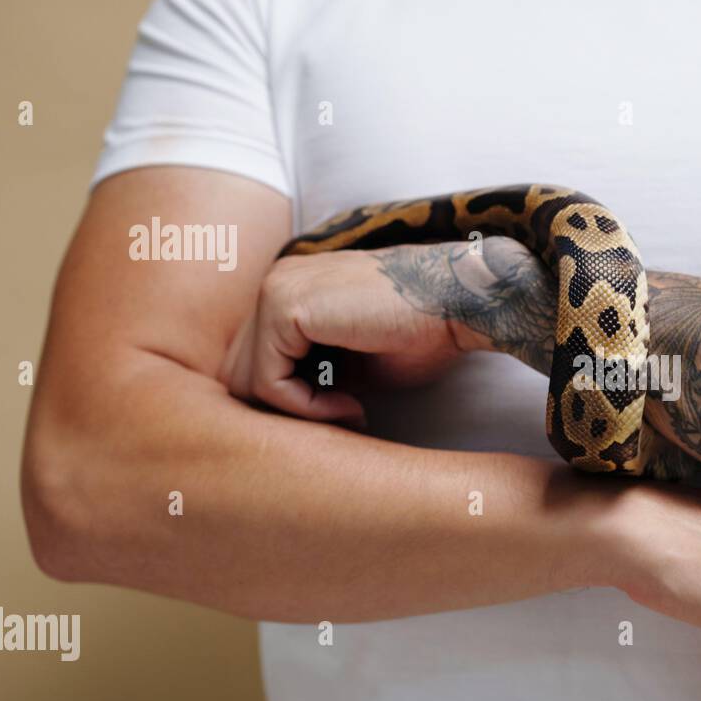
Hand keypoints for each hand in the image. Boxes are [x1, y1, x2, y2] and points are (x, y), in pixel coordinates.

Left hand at [219, 248, 462, 424]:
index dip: (298, 401)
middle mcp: (276, 283)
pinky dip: (306, 407)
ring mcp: (275, 290)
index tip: (349, 412)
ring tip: (351, 411)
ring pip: (250, 381)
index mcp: (292, 291)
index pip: (261, 362)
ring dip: (300, 411)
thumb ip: (313, 374)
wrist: (457, 302)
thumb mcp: (353, 362)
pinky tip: (351, 404)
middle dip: (290, 407)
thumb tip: (280, 410)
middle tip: (345, 417)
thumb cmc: (422, 332)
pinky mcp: (283, 306)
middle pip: (243, 372)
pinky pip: (269, 382)